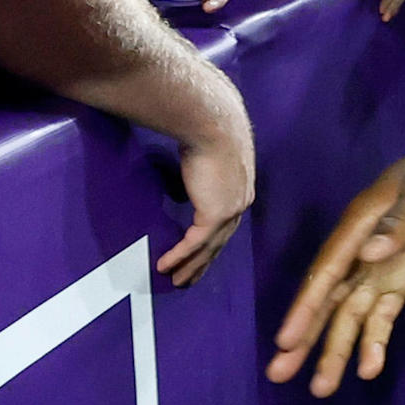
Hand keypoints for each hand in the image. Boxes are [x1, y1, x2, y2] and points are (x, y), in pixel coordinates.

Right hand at [156, 92, 254, 285]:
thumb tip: (181, 186)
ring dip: (190, 267)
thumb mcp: (204, 155)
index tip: (200, 253)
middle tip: (189, 279)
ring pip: (208, 247)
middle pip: (220, 241)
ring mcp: (230, 210)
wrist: (213, 123)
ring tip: (175, 281)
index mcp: (240, 188)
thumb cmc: (207, 128)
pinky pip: (194, 242)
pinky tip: (164, 266)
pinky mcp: (215, 213)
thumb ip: (197, 174)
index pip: (226, 222)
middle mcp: (240, 201)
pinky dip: (178, 255)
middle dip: (204, 263)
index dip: (212, 240)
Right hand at [268, 135, 404, 389]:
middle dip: (304, 337)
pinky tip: (368, 369)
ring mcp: (377, 269)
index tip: (286, 339)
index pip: (327, 270)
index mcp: (360, 224)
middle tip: (279, 374)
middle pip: (327, 299)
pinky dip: (374, 341)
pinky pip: (381, 316)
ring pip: (348, 315)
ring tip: (321, 389)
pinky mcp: (398, 282)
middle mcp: (359, 251)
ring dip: (335, 350)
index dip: (306, 306)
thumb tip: (369, 253)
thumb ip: (400, 222)